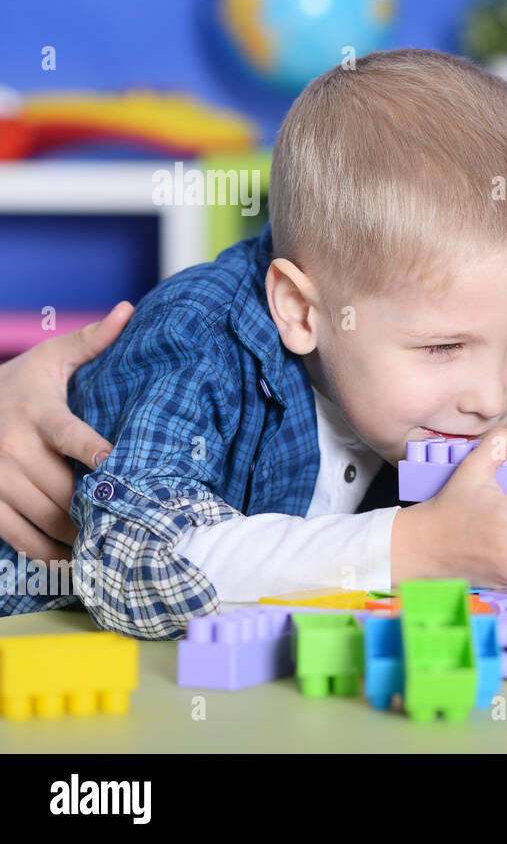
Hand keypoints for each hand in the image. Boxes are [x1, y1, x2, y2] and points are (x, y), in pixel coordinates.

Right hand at [0, 301, 132, 560]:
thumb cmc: (18, 382)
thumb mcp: (52, 358)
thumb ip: (92, 340)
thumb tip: (129, 309)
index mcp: (37, 412)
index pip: (70, 434)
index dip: (95, 451)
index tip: (119, 465)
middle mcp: (11, 447)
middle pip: (62, 488)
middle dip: (96, 508)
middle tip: (132, 523)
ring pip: (42, 516)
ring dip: (76, 535)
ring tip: (108, 543)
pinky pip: (15, 535)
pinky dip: (44, 551)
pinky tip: (71, 558)